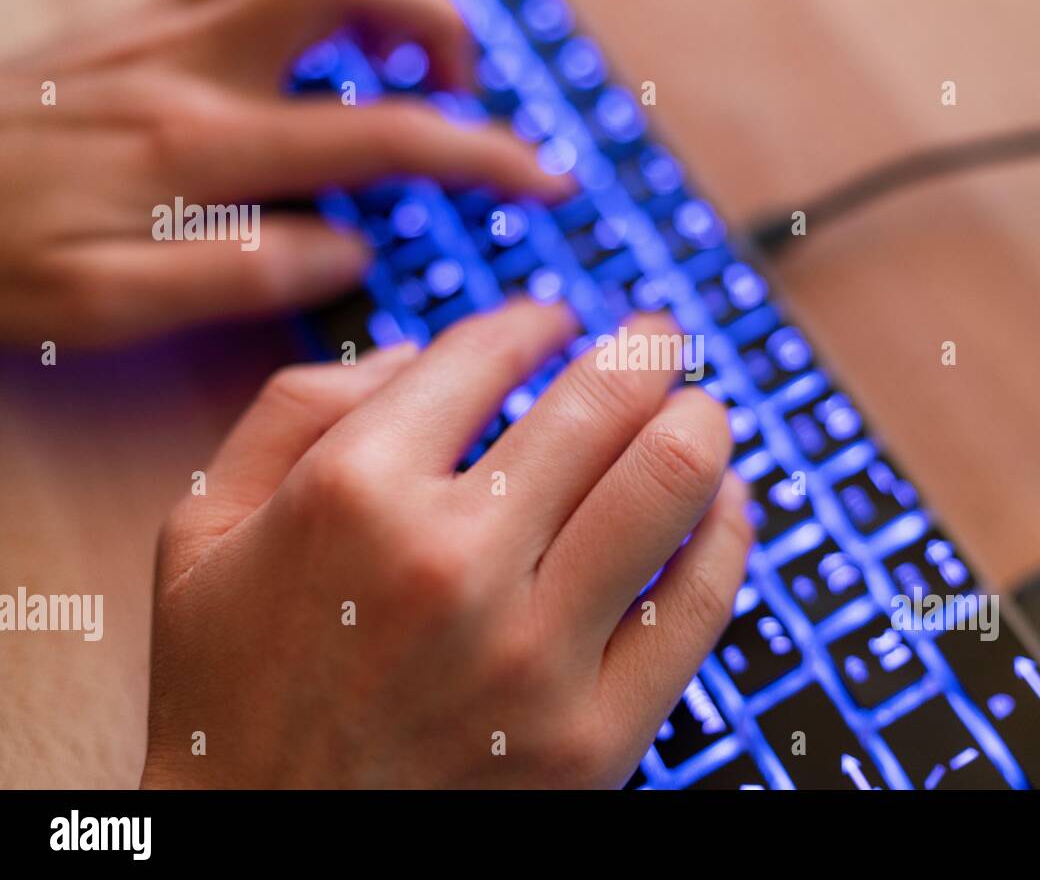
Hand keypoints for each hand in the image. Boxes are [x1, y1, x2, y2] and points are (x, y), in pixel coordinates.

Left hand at [0, 0, 569, 345]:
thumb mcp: (107, 308)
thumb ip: (240, 276)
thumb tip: (347, 253)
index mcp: (202, 149)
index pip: (380, 138)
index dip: (480, 156)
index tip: (544, 179)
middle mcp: (191, 64)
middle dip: (436, 25)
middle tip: (462, 91)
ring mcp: (158, 26)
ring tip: (404, 49)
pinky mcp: (130, 18)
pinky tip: (315, 31)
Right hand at [141, 300, 751, 787]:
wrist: (268, 846)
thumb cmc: (233, 689)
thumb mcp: (204, 526)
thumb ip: (298, 407)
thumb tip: (425, 353)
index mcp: (354, 494)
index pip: (484, 354)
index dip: (533, 320)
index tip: (552, 321)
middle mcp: (453, 560)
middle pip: (603, 401)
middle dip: (646, 349)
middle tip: (658, 339)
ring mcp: (533, 652)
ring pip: (672, 479)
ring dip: (701, 419)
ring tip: (699, 409)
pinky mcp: (595, 734)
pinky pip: (700, 602)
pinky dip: (728, 530)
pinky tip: (722, 502)